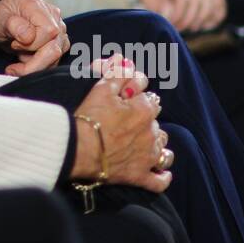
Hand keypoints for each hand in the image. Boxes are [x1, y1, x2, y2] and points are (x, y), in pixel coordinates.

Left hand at [0, 0, 68, 75]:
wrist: (2, 21)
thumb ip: (12, 26)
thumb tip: (28, 37)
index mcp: (35, 5)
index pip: (48, 30)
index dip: (32, 44)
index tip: (14, 45)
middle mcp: (52, 14)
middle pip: (55, 47)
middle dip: (34, 63)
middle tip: (14, 67)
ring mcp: (59, 26)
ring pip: (57, 55)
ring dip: (35, 65)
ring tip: (18, 59)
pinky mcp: (60, 39)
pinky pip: (56, 59)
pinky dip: (40, 65)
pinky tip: (26, 59)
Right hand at [71, 56, 170, 193]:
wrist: (78, 148)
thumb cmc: (89, 116)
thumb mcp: (102, 88)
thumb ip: (119, 74)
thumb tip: (127, 62)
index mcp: (145, 110)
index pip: (149, 98)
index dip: (138, 97)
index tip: (127, 98)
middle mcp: (152, 133)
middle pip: (157, 124)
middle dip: (147, 122)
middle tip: (129, 122)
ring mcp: (148, 157)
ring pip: (164, 150)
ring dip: (158, 146)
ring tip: (148, 145)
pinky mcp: (140, 176)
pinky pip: (159, 180)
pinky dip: (163, 176)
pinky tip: (163, 173)